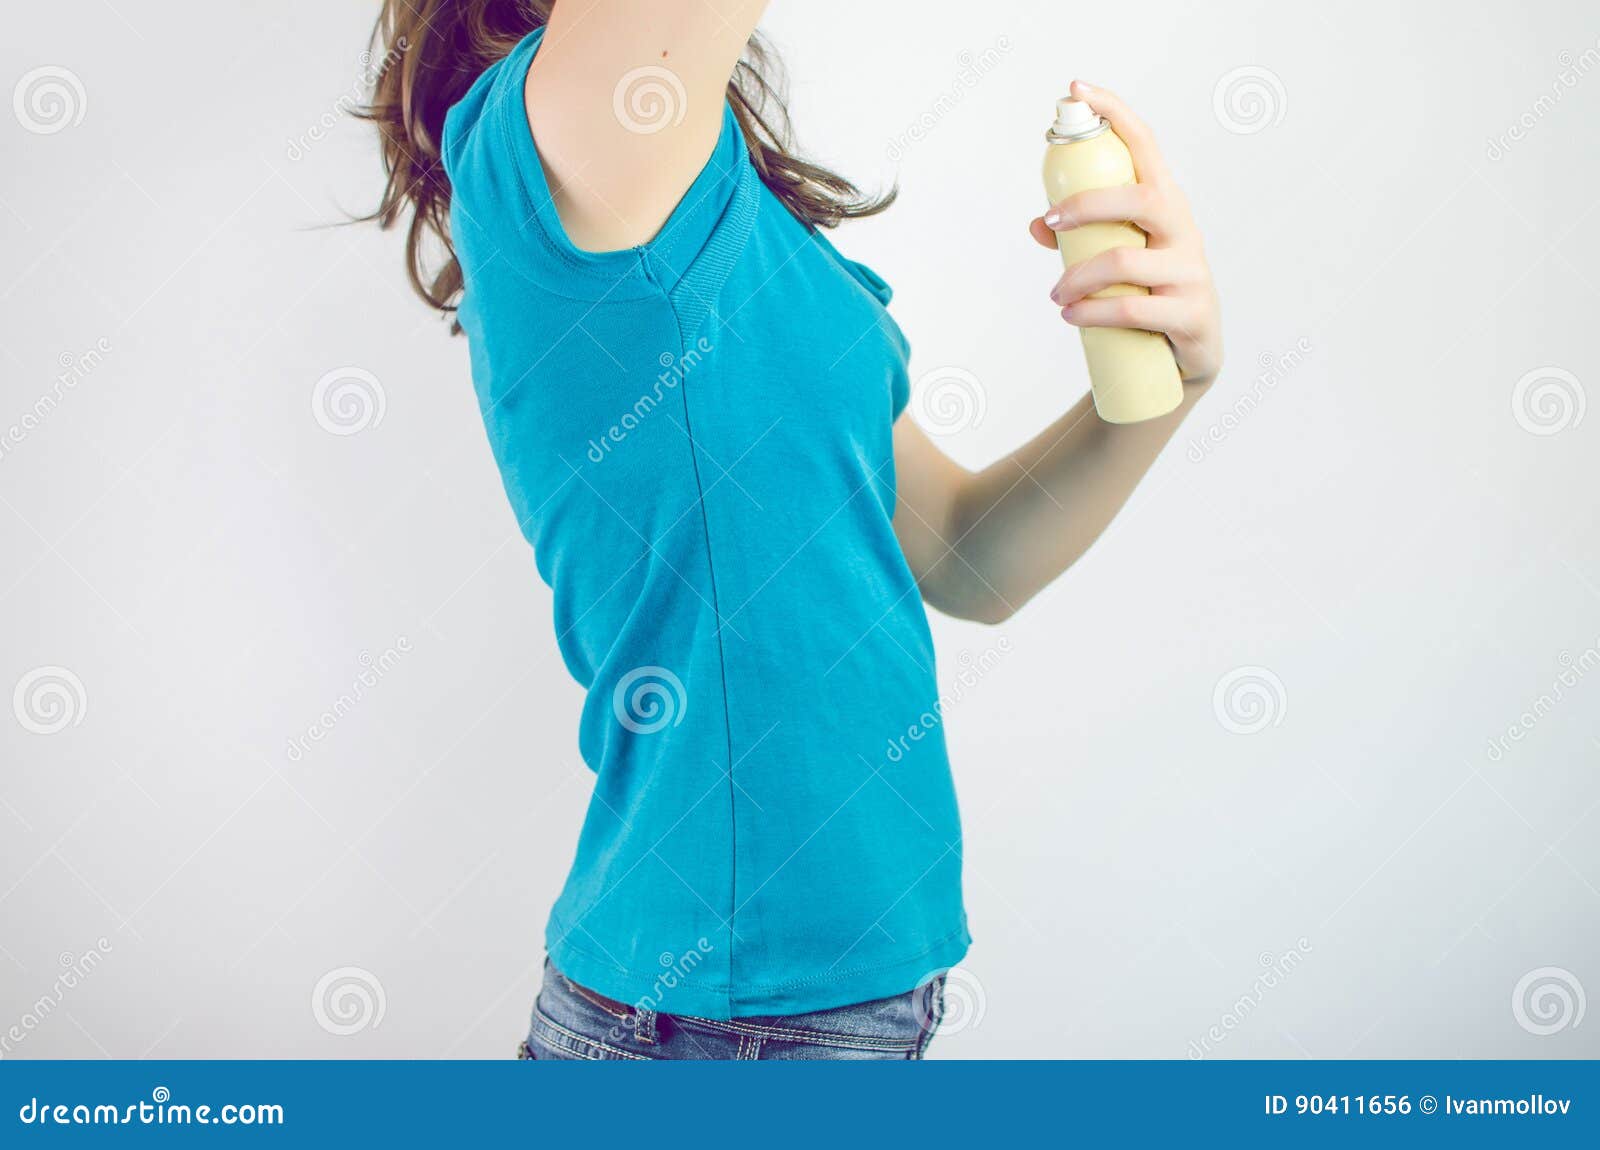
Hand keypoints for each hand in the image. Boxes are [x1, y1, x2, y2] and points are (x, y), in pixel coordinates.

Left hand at [1030, 80, 1221, 386]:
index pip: (1146, 146)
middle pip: (1139, 199)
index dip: (1116, 114)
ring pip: (1127, 261)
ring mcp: (1191, 272)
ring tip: (1056, 295)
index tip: (1078, 90)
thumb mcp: (1117, 259)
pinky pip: (1134, 309)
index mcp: (1166, 205)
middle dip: (1086, 206)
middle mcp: (1184, 230)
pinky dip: (1093, 313)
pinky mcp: (1191, 314)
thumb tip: (1036, 224)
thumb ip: (1079, 239)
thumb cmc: (1148, 294)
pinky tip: (1072, 316)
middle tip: (1050, 222)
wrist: (1186, 356)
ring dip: (1078, 276)